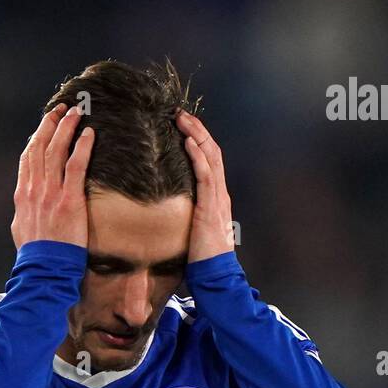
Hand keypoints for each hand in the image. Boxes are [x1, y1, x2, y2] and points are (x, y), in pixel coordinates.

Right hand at [11, 105, 93, 249]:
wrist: (43, 272)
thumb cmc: (36, 258)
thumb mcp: (22, 231)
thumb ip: (25, 213)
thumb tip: (26, 207)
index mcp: (23, 196)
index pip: (28, 158)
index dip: (37, 137)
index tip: (45, 125)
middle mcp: (34, 190)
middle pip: (40, 147)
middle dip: (50, 124)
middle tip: (61, 110)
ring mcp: (51, 194)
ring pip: (56, 151)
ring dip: (66, 128)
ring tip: (76, 113)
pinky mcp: (69, 200)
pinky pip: (76, 166)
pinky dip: (82, 147)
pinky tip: (89, 134)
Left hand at [176, 109, 234, 262]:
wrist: (216, 275)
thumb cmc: (203, 259)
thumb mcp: (193, 232)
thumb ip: (186, 217)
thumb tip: (168, 213)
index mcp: (216, 198)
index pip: (209, 161)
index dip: (198, 141)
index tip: (183, 127)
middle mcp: (219, 193)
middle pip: (211, 151)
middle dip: (197, 129)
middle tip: (180, 113)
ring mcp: (217, 198)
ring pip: (210, 156)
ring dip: (196, 134)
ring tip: (182, 118)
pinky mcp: (210, 206)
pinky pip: (206, 174)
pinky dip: (198, 156)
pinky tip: (188, 142)